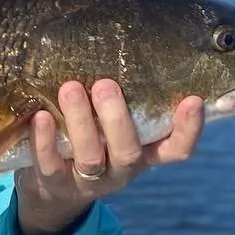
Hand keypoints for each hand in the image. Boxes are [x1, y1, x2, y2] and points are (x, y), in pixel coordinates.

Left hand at [14, 79, 203, 234]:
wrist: (53, 191)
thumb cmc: (91, 140)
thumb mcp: (113, 127)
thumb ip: (125, 100)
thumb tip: (123, 42)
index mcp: (143, 154)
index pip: (176, 150)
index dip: (188, 130)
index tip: (193, 100)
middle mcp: (120, 170)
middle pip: (128, 152)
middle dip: (118, 119)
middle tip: (106, 85)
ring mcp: (88, 181)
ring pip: (90, 157)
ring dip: (81, 122)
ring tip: (71, 88)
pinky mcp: (55, 184)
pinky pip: (50, 165)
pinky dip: (45, 140)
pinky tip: (40, 116)